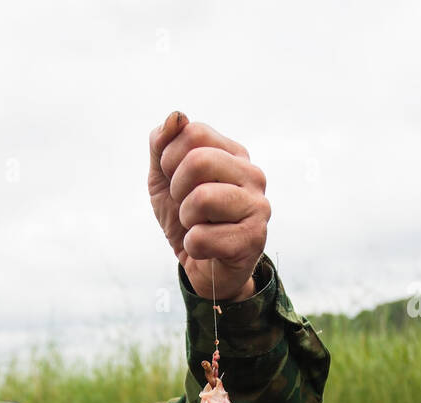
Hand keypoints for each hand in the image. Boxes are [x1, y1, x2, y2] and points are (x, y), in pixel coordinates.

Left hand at [148, 111, 269, 301]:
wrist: (203, 267)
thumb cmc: (186, 220)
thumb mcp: (164, 180)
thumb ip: (162, 145)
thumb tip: (176, 116)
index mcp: (233, 153)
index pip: (193, 132)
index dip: (169, 160)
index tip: (175, 182)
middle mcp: (252, 174)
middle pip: (198, 161)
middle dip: (176, 189)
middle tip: (185, 207)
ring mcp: (258, 206)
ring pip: (201, 199)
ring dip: (186, 219)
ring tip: (197, 226)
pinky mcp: (254, 239)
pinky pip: (202, 237)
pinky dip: (192, 246)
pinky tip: (207, 248)